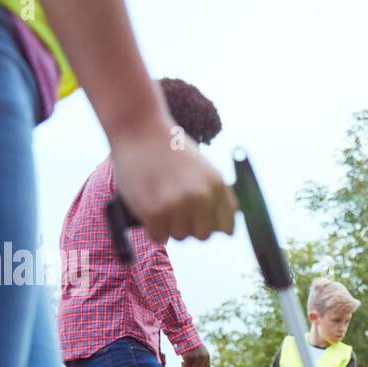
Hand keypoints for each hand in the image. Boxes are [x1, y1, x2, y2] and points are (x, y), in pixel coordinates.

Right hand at [110, 121, 236, 241]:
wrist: (139, 129)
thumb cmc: (171, 151)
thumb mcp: (206, 170)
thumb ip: (218, 197)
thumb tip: (229, 231)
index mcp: (218, 186)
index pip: (227, 228)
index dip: (212, 224)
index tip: (200, 216)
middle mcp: (201, 197)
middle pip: (203, 236)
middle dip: (190, 225)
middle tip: (175, 205)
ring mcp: (178, 205)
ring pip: (180, 237)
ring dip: (170, 225)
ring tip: (160, 200)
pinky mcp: (155, 212)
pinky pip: (159, 237)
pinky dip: (152, 227)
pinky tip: (148, 205)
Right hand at [180, 344, 210, 366]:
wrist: (186, 335)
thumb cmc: (192, 345)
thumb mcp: (199, 352)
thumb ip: (200, 361)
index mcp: (207, 357)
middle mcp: (203, 357)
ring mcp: (196, 357)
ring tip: (184, 364)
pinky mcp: (189, 356)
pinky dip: (183, 366)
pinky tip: (182, 362)